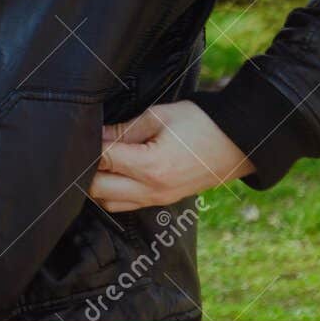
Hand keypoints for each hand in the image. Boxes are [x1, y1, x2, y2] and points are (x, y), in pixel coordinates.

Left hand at [90, 100, 254, 211]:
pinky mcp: (164, 201)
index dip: (87, 147)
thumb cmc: (201, 124)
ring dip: (97, 184)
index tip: (79, 134)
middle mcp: (152, 190)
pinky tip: (113, 173)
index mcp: (151, 167)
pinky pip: (126, 205)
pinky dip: (112, 193)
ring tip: (98, 160)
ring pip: (108, 202)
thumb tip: (96, 135)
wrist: (240, 144)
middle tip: (84, 149)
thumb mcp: (159, 116)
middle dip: (86, 169)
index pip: (102, 161)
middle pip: (97, 189)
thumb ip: (124, 129)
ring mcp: (158, 199)